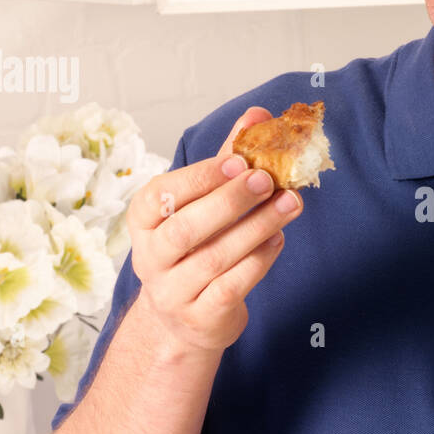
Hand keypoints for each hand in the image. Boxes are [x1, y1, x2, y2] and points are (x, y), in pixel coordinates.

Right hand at [127, 107, 303, 354]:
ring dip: (257, 227)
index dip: (199, 178)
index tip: (239, 160)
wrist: (186, 318)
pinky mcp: (200, 318)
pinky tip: (278, 239)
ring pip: (214, 258)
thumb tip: (258, 115)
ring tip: (290, 204)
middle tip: (268, 179)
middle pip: (186, 228)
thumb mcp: (203, 202)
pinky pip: (231, 286)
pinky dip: (259, 260)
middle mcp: (150, 257)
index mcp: (143, 220)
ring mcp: (172, 292)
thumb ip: (227, 161)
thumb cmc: (196, 247)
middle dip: (230, 201)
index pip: (161, 195)